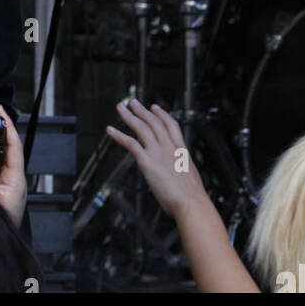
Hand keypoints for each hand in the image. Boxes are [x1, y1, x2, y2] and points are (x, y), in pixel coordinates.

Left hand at [106, 98, 209, 219]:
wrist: (191, 203)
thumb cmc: (194, 198)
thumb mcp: (191, 178)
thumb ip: (182, 172)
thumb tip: (179, 179)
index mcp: (181, 150)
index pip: (171, 125)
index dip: (162, 114)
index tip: (155, 107)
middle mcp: (169, 147)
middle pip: (154, 122)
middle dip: (142, 110)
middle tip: (133, 102)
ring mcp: (157, 152)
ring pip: (141, 127)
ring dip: (129, 116)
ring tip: (120, 107)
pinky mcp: (146, 160)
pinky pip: (130, 143)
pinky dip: (118, 135)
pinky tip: (110, 130)